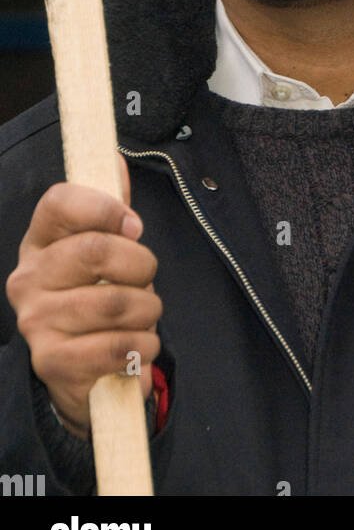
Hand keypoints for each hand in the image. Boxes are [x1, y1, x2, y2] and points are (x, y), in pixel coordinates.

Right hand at [5, 155, 160, 437]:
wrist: (82, 369)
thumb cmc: (98, 295)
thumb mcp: (105, 248)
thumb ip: (111, 207)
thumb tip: (113, 161)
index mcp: (39, 241)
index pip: (60, 202)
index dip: (106, 208)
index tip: (133, 226)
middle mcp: (28, 278)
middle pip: (96, 250)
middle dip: (141, 265)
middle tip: (146, 278)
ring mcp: (35, 322)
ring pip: (116, 302)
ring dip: (148, 310)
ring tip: (144, 315)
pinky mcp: (51, 362)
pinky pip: (118, 346)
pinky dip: (144, 344)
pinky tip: (138, 344)